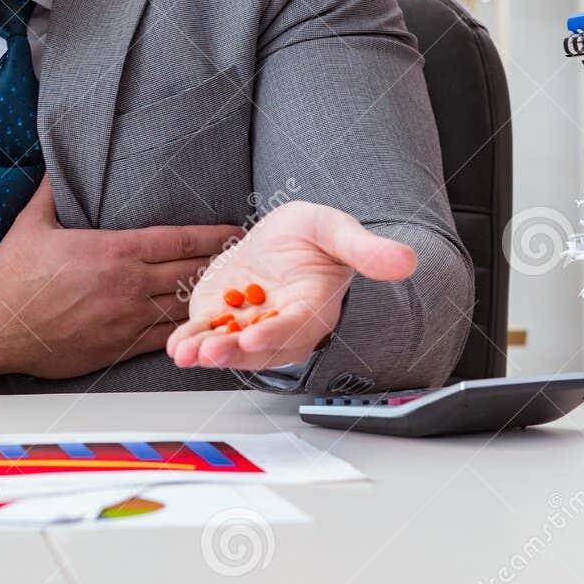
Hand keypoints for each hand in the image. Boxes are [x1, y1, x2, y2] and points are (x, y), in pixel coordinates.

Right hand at [0, 175, 241, 389]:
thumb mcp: (33, 224)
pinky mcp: (118, 346)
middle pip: (189, 273)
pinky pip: (163, 338)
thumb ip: (51, 193)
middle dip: (220, 266)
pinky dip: (185, 331)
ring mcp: (126, 318)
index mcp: (114, 250)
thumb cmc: (13, 276)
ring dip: (207, 300)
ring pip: (181, 307)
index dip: (211, 236)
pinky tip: (201, 328)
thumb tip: (54, 166)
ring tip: (231, 295)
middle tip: (244, 261)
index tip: (234, 231)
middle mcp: (127, 284)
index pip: (177, 240)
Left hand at [166, 201, 415, 370]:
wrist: (281, 238)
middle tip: (211, 351)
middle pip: (259, 347)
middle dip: (234, 352)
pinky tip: (176, 347)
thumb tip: (407, 259)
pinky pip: (206, 335)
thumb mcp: (336, 230)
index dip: (277, 332)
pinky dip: (190, 342)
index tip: (256, 337)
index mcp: (312, 309)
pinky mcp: (222, 319)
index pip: (296, 326)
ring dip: (207, 353)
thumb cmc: (313, 236)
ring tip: (186, 353)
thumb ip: (366, 249)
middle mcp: (280, 326)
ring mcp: (248, 326)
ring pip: (229, 347)